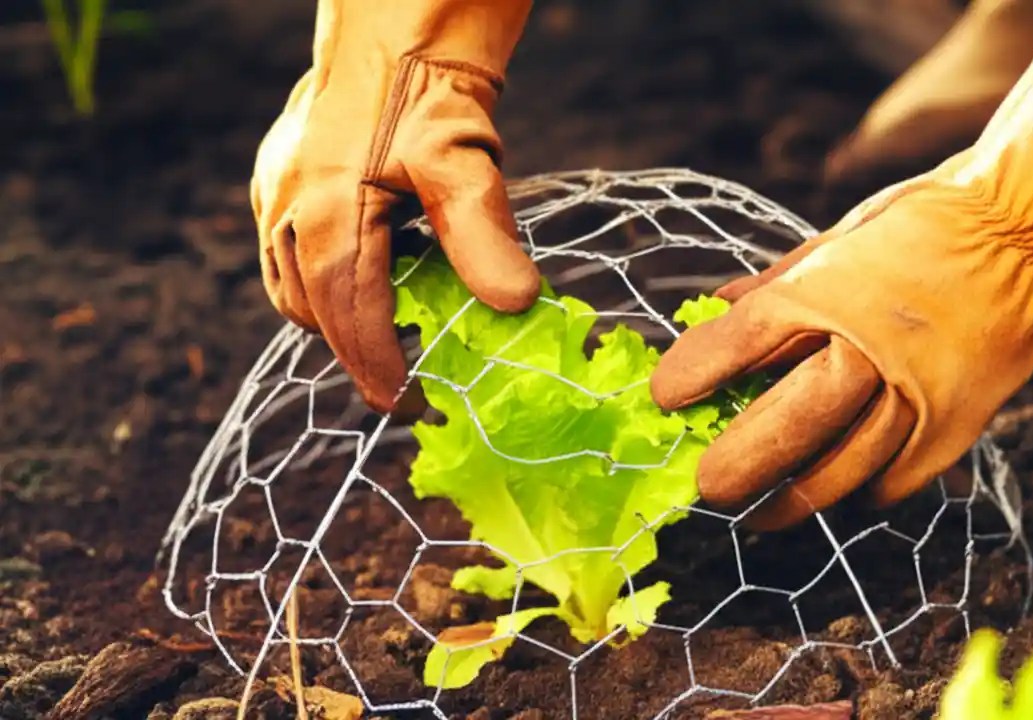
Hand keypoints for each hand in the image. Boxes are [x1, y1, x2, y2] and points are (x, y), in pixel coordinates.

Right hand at [251, 0, 539, 413]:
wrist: (397, 15)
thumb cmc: (431, 84)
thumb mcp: (465, 161)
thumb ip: (483, 237)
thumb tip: (516, 306)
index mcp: (322, 209)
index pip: (347, 315)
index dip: (378, 367)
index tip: (411, 403)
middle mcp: (284, 203)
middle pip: (311, 308)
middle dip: (355, 348)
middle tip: (410, 372)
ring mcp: (273, 185)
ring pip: (290, 282)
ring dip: (335, 315)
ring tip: (392, 330)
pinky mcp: (277, 170)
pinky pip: (286, 247)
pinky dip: (323, 276)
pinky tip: (374, 270)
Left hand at [651, 30, 1032, 529]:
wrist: (1023, 231)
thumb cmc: (919, 226)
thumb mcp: (835, 238)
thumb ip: (774, 284)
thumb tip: (711, 305)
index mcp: (823, 292)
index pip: (735, 345)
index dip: (691, 376)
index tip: (665, 399)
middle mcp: (862, 348)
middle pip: (780, 430)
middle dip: (732, 469)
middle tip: (706, 487)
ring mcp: (912, 394)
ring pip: (834, 474)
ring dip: (786, 502)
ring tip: (759, 512)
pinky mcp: (953, 427)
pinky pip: (890, 482)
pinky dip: (856, 493)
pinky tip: (835, 491)